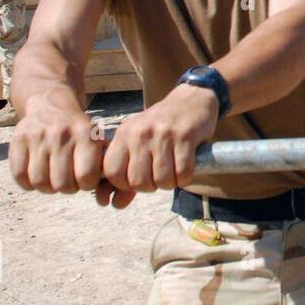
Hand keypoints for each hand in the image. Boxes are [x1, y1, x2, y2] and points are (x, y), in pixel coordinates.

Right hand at [9, 90, 106, 195]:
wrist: (51, 106)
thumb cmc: (79, 133)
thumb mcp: (97, 140)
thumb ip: (103, 163)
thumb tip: (104, 187)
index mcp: (86, 135)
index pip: (86, 177)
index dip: (87, 185)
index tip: (85, 179)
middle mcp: (61, 134)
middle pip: (62, 184)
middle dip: (67, 188)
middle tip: (68, 180)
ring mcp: (38, 136)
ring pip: (40, 182)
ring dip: (47, 187)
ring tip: (53, 178)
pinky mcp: (18, 139)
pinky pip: (19, 175)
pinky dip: (27, 183)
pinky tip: (36, 175)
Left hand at [101, 83, 218, 196]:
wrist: (191, 99)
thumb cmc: (161, 127)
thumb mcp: (139, 143)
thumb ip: (126, 173)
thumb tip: (114, 205)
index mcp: (124, 134)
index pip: (112, 172)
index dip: (124, 185)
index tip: (137, 181)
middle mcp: (141, 133)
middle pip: (138, 181)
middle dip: (150, 187)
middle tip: (158, 178)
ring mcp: (163, 134)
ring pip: (162, 179)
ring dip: (170, 183)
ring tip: (172, 172)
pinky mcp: (186, 136)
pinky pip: (183, 172)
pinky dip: (185, 178)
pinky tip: (186, 169)